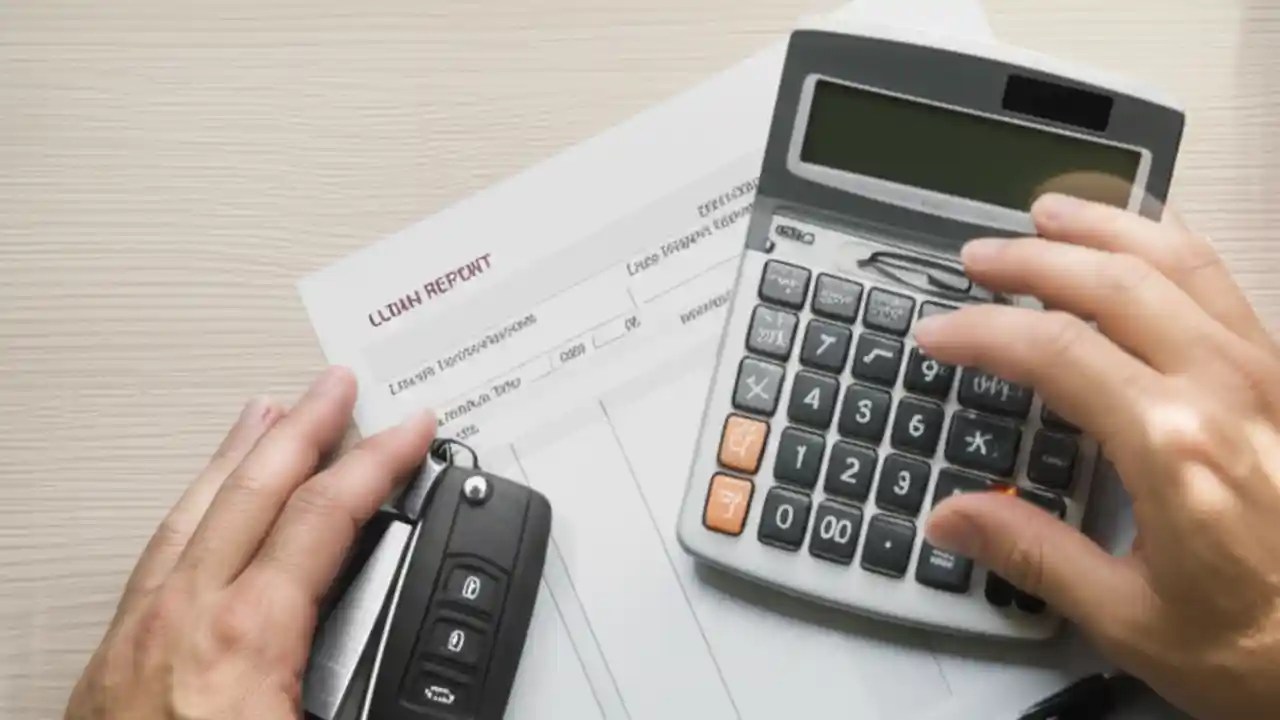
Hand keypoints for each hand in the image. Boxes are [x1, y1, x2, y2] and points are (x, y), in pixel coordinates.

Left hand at [65, 368, 435, 719]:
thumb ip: (384, 697)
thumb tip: (452, 700)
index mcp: (248, 637)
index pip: (325, 516)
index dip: (379, 462)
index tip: (412, 429)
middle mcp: (185, 617)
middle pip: (253, 488)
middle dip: (306, 426)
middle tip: (336, 385)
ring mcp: (140, 633)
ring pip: (194, 509)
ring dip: (238, 453)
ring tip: (264, 414)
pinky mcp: (113, 659)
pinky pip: (161, 550)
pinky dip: (193, 505)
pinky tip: (201, 507)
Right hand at [916, 194, 1279, 719]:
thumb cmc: (1263, 646)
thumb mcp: (1130, 619)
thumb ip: (1034, 554)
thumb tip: (951, 517)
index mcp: (1177, 446)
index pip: (1057, 353)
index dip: (984, 334)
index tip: (939, 335)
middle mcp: (1228, 391)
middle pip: (1115, 284)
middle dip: (1035, 260)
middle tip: (979, 258)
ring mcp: (1267, 376)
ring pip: (1181, 262)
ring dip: (1107, 228)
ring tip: (1052, 213)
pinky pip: (1224, 284)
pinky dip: (1171, 246)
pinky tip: (1145, 244)